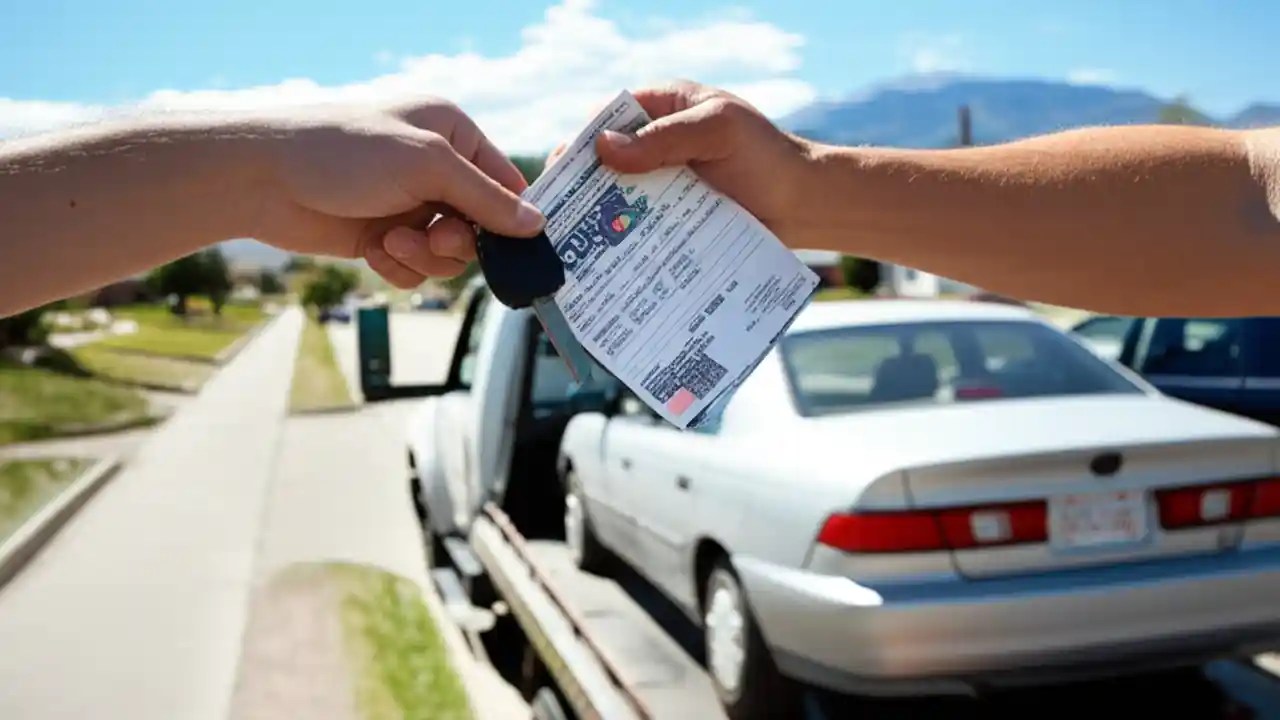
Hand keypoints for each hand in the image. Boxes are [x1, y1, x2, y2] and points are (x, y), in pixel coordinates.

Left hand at [257, 99, 544, 287]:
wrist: (264, 179)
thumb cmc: (344, 153)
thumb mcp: (428, 165)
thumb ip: (486, 199)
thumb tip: (537, 226)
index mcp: (452, 133)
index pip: (505, 183)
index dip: (509, 217)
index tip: (507, 243)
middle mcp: (434, 168)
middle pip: (481, 228)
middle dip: (457, 240)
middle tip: (433, 236)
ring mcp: (409, 204)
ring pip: (449, 255)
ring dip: (425, 256)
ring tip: (393, 241)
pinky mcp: (384, 236)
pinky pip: (417, 268)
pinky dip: (401, 265)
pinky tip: (375, 249)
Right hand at [549, 82, 815, 247]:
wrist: (805, 206)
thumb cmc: (768, 157)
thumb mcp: (718, 132)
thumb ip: (665, 139)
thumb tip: (604, 148)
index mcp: (664, 107)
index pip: (609, 116)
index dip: (582, 141)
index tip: (562, 169)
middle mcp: (657, 143)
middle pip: (604, 160)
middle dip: (581, 185)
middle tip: (559, 213)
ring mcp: (663, 183)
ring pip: (618, 196)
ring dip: (598, 218)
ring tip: (574, 243)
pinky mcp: (673, 219)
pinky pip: (640, 226)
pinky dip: (623, 241)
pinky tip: (605, 260)